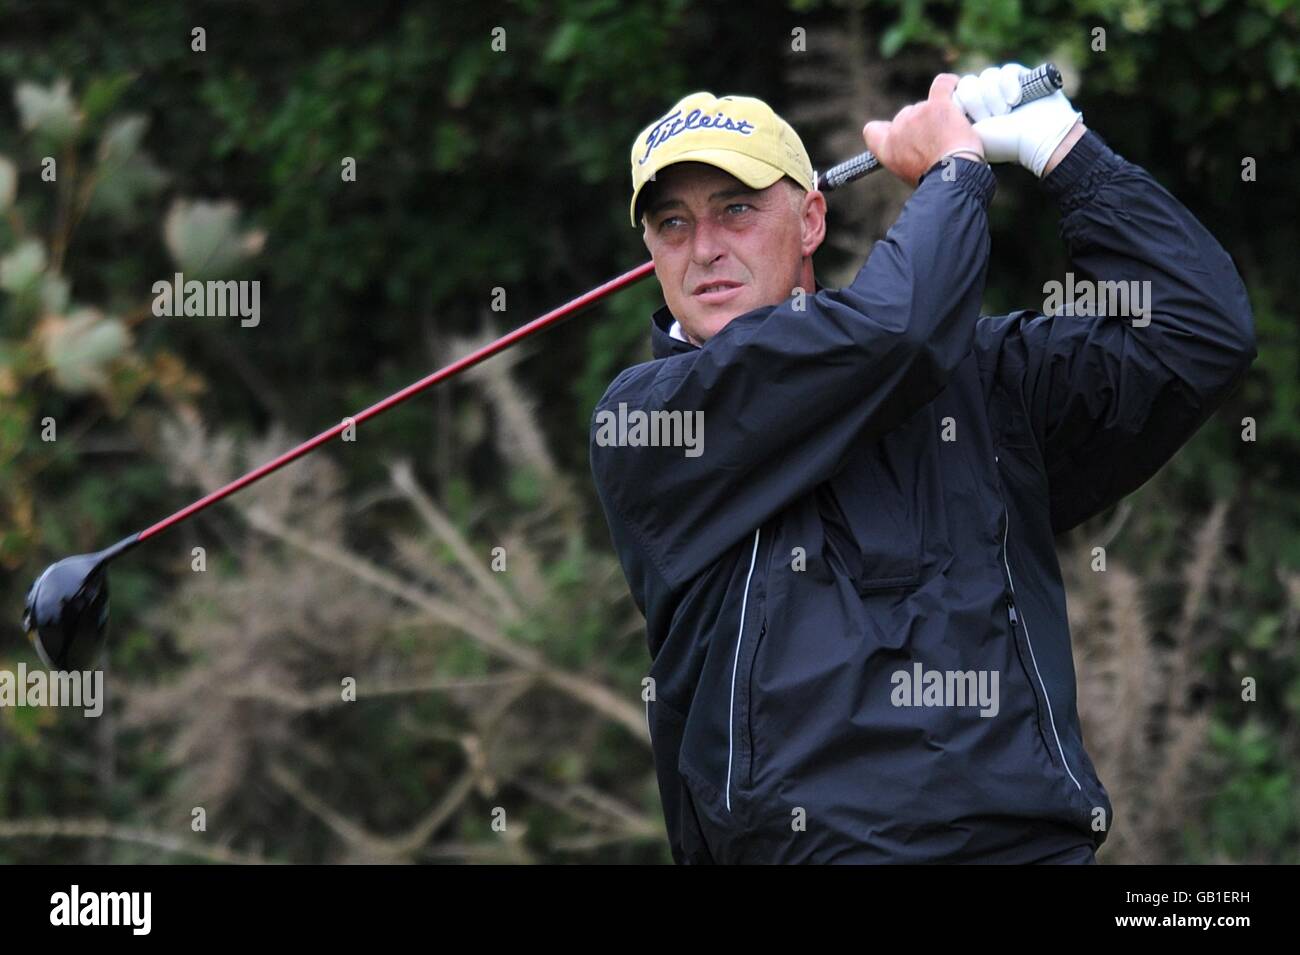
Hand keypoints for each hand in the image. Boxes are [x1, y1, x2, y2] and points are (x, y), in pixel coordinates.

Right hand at [863, 74, 983, 186]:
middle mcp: (897, 129)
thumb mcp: (909, 174)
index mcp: (885, 149)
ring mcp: (917, 113)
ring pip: (928, 106)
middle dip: (922, 124)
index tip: (903, 136)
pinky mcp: (938, 104)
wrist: (952, 177)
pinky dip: (951, 85)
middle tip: (940, 141)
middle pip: (907, 116)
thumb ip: (905, 156)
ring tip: (955, 135)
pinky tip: (957, 89)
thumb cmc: (935, 180)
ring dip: (940, 115)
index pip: (873, 130)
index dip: (887, 130)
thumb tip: (916, 150)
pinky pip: (943, 84)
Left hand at [954, 63, 1082, 177]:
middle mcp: (987, 100)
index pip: (955, 93)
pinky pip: (1006, 70)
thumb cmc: (1004, 142)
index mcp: (972, 114)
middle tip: (991, 118)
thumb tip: (946, 97)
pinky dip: (1009, 84)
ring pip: (987, 76)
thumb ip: (953, 115)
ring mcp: (1004, 89)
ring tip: (1006, 112)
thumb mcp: (970, 132)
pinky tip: (1016, 99)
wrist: (1039, 139)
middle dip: (978, 101)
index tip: (973, 120)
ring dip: (995, 96)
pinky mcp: (1022, 79)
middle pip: (968, 82)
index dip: (962, 103)